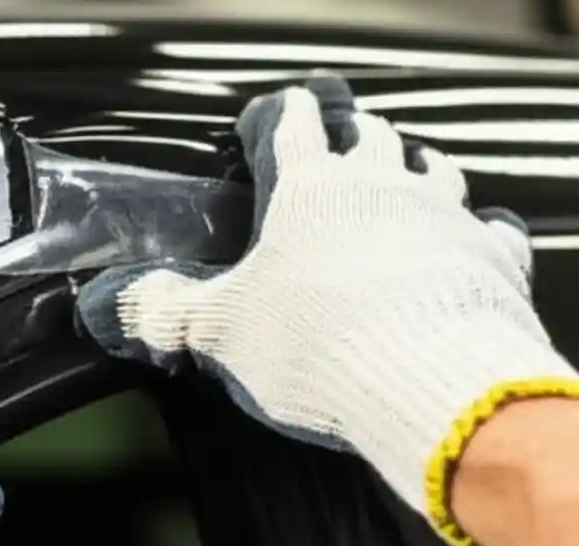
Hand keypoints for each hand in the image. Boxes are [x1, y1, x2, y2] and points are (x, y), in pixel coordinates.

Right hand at [77, 75, 578, 545]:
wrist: (429, 381)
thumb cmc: (312, 342)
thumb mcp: (216, 331)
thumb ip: (160, 312)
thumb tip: (102, 304)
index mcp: (311, 188)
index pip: (292, 126)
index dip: (277, 116)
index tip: (270, 117)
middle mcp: (383, 186)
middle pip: (371, 138)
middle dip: (354, 136)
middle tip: (340, 147)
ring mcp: (446, 217)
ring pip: (435, 172)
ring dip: (416, 172)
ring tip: (404, 183)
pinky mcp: (491, 259)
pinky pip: (489, 232)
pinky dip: (474, 234)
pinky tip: (465, 249)